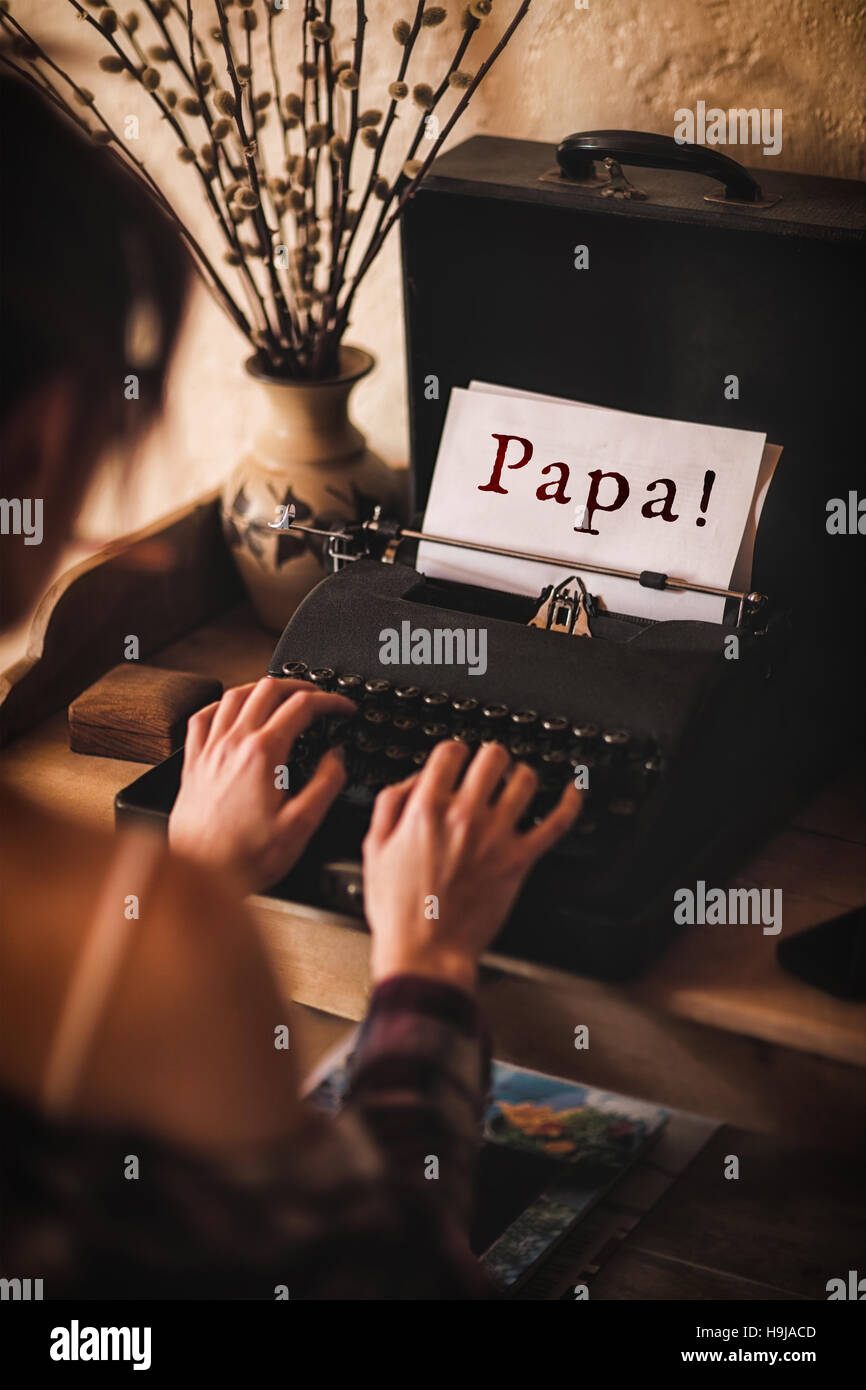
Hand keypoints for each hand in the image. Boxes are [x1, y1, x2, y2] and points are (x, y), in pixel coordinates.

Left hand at [168, 677, 354, 892]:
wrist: (201, 873)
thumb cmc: (245, 857)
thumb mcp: (301, 826)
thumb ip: (325, 785)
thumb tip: (336, 758)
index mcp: (263, 754)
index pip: (302, 706)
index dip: (330, 701)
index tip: (343, 709)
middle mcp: (233, 744)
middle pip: (268, 689)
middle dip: (300, 685)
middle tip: (318, 696)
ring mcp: (210, 750)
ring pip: (234, 695)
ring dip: (262, 688)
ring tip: (280, 694)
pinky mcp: (193, 763)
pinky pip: (202, 718)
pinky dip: (220, 706)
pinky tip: (230, 712)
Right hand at [362, 740, 581, 993]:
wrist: (425, 952)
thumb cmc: (399, 910)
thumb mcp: (374, 848)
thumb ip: (391, 803)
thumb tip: (415, 778)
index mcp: (427, 809)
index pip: (451, 752)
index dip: (454, 752)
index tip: (456, 759)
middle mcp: (465, 816)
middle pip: (492, 757)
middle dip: (490, 758)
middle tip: (488, 768)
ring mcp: (496, 836)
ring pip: (524, 781)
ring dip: (521, 776)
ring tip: (516, 781)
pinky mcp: (519, 860)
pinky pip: (556, 823)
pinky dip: (569, 802)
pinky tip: (572, 791)